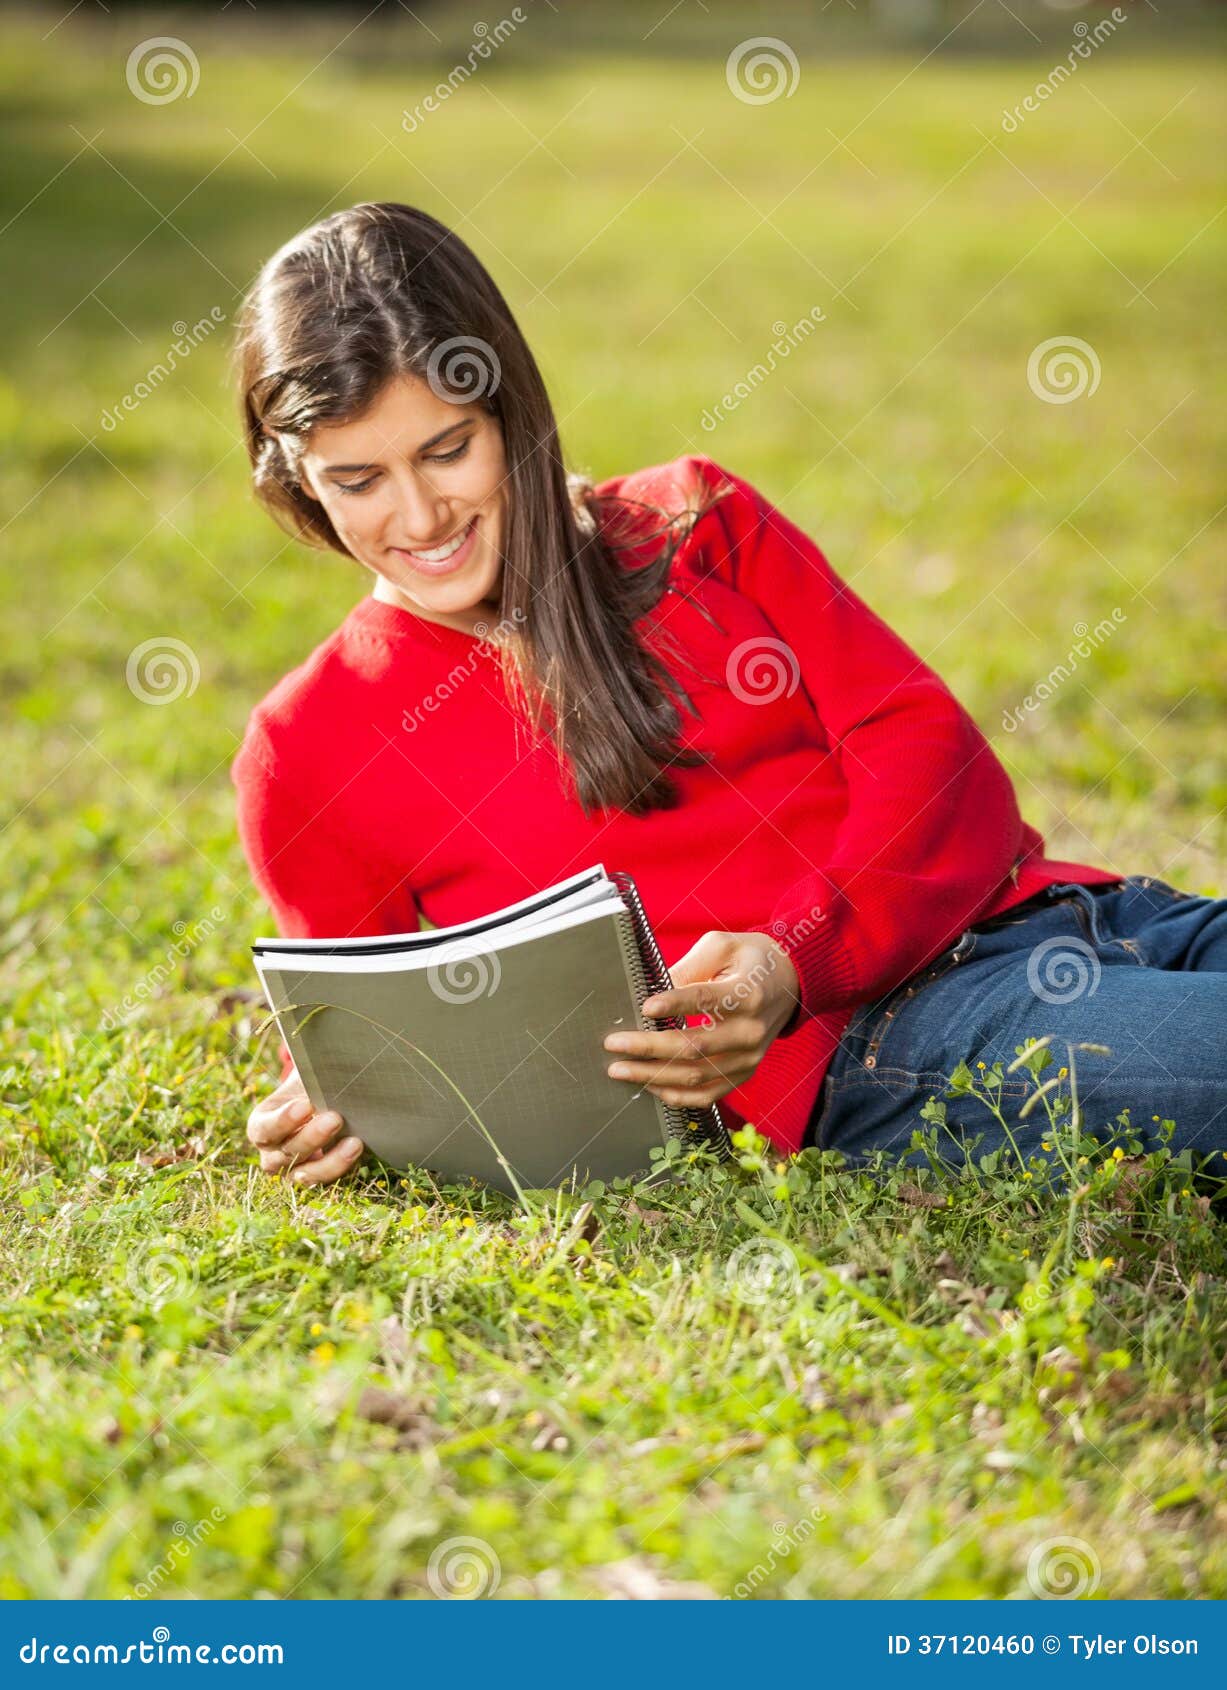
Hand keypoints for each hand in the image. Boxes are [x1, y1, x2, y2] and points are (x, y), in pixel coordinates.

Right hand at [245, 1066, 364, 1185]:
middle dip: (312, 1137)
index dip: (283, 1120)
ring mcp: (292, 1171)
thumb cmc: (310, 1086)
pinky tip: (357, 1149)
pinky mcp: (316, 1177)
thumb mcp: (306, 1077)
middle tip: (335, 1118)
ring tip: (354, 1143)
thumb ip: (312, 1070)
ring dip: (330, 1161)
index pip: (264, 1129)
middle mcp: (272, 1153)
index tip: (306, 1105)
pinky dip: (341, 1166)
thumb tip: (329, 1050)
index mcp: (262, 1124)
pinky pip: (326, 1180)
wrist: (325, 1102)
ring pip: (306, 1175)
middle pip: (287, 1153)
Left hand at [603, 930, 800, 1108]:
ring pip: (696, 1076)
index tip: (644, 1007)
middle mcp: (750, 1030)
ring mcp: (749, 1057)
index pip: (707, 1000)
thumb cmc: (749, 959)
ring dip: (653, 1076)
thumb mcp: (721, 946)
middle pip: (694, 1046)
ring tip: (619, 1070)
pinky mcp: (745, 1073)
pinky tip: (649, 1086)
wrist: (790, 982)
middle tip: (613, 1044)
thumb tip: (650, 993)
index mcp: (747, 993)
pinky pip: (708, 1095)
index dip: (675, 1004)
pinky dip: (677, 1096)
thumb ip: (688, 967)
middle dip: (648, 1048)